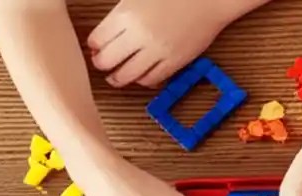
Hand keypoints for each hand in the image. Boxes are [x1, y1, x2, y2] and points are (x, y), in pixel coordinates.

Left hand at [87, 0, 255, 87]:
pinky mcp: (174, 63)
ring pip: (127, 75)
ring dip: (118, 78)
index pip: (97, 40)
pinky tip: (140, 75)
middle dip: (101, 63)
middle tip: (102, 63)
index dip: (93, 46)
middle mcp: (139, 36)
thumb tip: (104, 35)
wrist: (208, 1)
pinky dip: (142, 80)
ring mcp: (157, 51)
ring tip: (116, 77)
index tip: (95, 47)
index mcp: (126, 14)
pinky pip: (151, 80)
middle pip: (107, 60)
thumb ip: (119, 14)